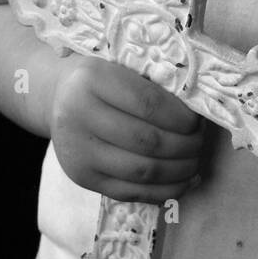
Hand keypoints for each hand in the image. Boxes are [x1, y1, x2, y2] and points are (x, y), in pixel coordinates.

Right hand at [47, 54, 203, 201]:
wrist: (57, 98)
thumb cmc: (102, 79)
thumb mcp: (120, 66)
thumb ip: (153, 83)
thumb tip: (198, 113)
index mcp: (92, 80)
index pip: (148, 104)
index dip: (180, 117)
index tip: (198, 120)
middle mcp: (78, 116)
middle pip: (147, 141)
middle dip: (184, 145)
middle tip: (200, 140)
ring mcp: (79, 152)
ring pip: (142, 170)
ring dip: (179, 170)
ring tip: (196, 161)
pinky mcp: (83, 179)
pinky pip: (130, 192)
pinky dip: (164, 191)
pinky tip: (184, 182)